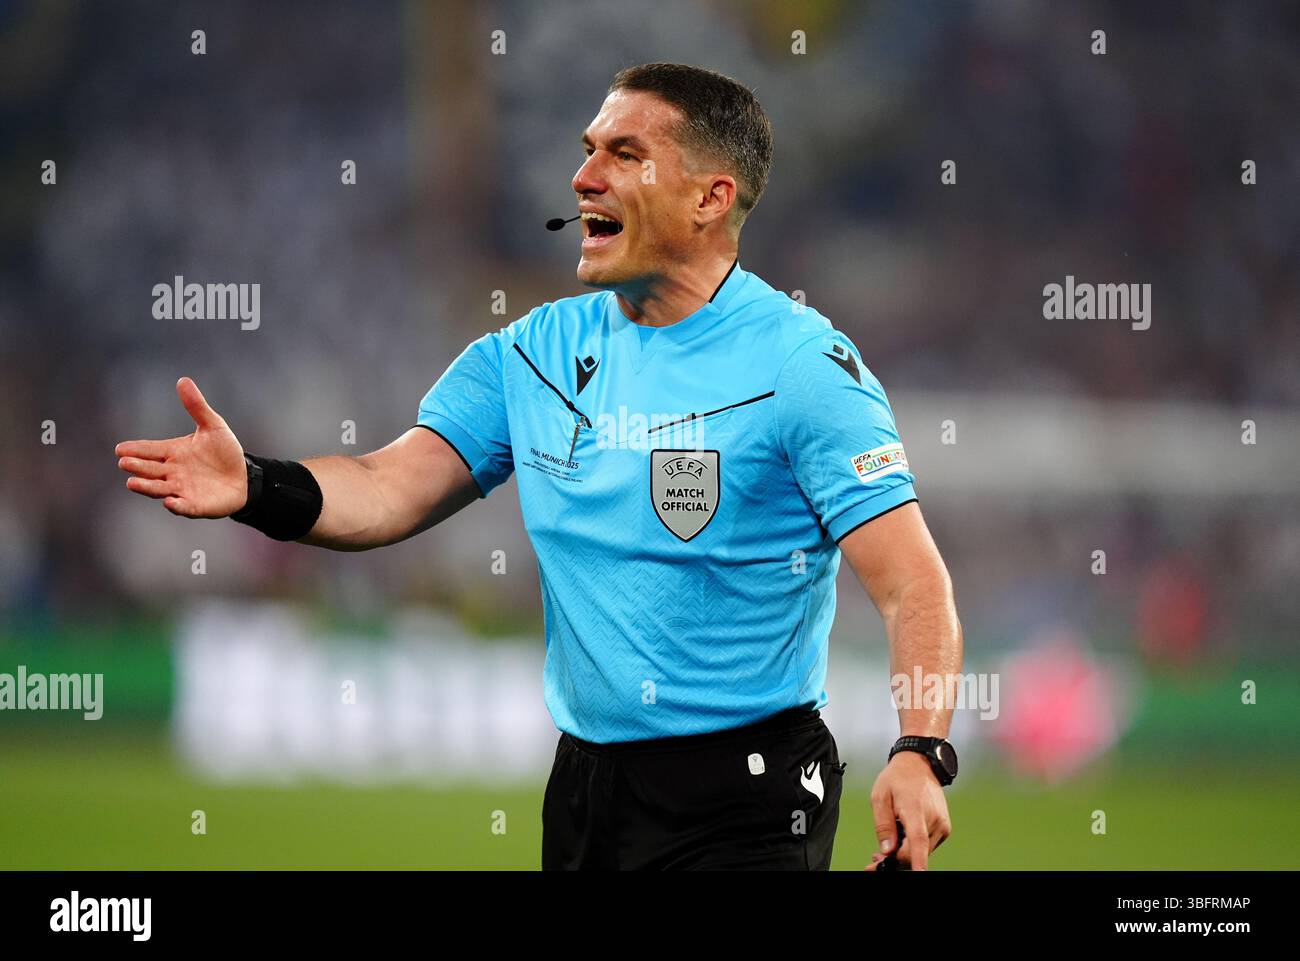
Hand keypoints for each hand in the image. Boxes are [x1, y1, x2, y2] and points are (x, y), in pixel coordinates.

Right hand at [115, 376, 247, 518]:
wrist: (244, 477)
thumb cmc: (225, 452)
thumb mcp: (213, 426)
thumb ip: (196, 406)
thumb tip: (183, 380)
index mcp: (174, 452)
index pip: (150, 450)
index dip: (135, 450)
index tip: (120, 449)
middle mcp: (173, 472)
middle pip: (150, 469)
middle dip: (137, 467)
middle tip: (124, 462)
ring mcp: (183, 489)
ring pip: (159, 488)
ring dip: (147, 486)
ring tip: (132, 483)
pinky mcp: (196, 505)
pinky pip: (184, 506)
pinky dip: (176, 506)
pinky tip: (169, 502)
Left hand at [864, 750, 950, 870]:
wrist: (920, 765)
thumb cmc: (897, 778)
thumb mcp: (880, 797)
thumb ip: (883, 825)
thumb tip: (887, 850)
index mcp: (915, 810)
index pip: (918, 840)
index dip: (917, 860)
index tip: (918, 873)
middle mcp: (934, 820)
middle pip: (914, 853)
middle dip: (895, 860)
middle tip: (874, 860)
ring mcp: (942, 825)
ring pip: (921, 852)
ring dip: (904, 855)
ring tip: (885, 848)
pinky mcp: (944, 828)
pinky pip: (927, 846)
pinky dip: (914, 848)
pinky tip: (901, 840)